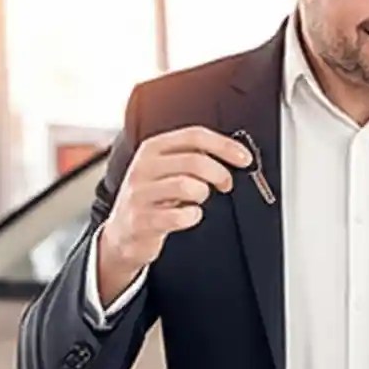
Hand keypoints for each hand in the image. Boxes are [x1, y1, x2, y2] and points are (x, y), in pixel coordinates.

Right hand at [97, 126, 251, 302]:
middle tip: (226, 185)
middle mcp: (144, 167)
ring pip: (188, 186)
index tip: (245, 159)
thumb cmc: (154, 197)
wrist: (123, 233)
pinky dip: (192, 216)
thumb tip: (234, 153)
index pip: (194, 135)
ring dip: (203, 194)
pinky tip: (188, 216)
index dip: (225, 146)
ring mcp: (140, 193)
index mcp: (153, 148)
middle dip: (220, 174)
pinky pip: (180, 216)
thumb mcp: (167, 168)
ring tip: (197, 199)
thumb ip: (193, 156)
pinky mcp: (141, 220)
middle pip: (195, 160)